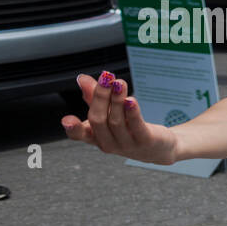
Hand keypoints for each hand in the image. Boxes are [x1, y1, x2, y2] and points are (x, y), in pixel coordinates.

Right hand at [61, 72, 179, 165]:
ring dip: (116, 99)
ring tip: (119, 83)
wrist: (159, 147)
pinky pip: (136, 126)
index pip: (79, 135)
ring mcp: (127, 145)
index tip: (67, 120)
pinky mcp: (145, 141)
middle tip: (106, 78)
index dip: (72, 128)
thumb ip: (94, 97)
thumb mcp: (109, 113)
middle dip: (100, 97)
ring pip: (116, 121)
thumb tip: (82, 78)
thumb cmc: (129, 128)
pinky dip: (132, 112)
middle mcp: (109, 143)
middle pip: (98, 121)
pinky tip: (131, 100)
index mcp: (96, 137)